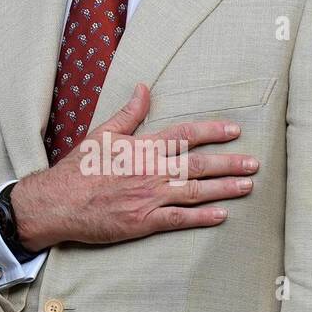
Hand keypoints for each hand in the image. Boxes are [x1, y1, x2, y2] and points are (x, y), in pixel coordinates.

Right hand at [11, 82, 259, 250]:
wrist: (57, 203)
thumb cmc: (77, 169)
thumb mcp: (102, 134)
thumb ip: (129, 114)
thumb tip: (145, 89)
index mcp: (142, 148)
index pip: (185, 135)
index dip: (212, 131)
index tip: (234, 130)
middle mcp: (150, 171)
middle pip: (198, 164)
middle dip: (229, 162)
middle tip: (254, 162)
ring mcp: (149, 197)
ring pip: (195, 191)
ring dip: (225, 188)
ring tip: (248, 186)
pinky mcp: (143, 222)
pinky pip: (179, 219)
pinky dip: (202, 217)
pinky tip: (223, 215)